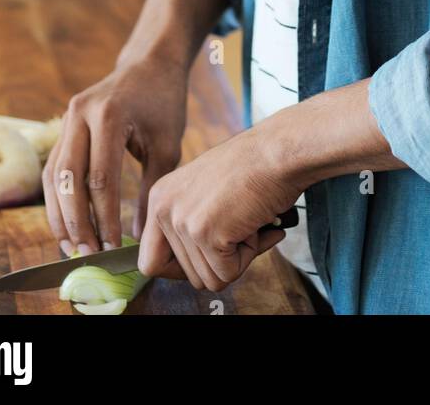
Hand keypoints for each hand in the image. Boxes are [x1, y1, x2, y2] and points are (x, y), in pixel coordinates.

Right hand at [42, 56, 187, 256]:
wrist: (149, 63)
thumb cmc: (163, 103)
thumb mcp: (167, 145)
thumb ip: (151, 189)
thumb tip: (139, 237)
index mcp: (110, 115)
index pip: (101, 178)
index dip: (105, 217)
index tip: (113, 246)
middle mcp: (80, 114)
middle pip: (69, 179)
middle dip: (76, 222)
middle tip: (87, 254)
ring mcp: (67, 118)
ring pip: (54, 176)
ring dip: (60, 215)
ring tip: (72, 247)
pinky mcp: (63, 126)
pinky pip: (54, 167)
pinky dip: (58, 198)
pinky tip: (68, 223)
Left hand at [137, 126, 304, 290]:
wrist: (280, 150)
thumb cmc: (255, 166)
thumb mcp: (207, 190)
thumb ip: (192, 222)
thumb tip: (194, 269)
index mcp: (160, 197)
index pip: (150, 261)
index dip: (180, 269)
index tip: (207, 257)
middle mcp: (163, 208)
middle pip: (184, 274)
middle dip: (219, 260)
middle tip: (240, 231)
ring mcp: (182, 221)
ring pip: (207, 278)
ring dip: (236, 258)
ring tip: (248, 221)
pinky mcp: (205, 233)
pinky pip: (226, 274)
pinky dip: (249, 255)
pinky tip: (256, 225)